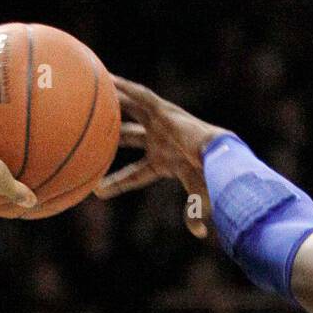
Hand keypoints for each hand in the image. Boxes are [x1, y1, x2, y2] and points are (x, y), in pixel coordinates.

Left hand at [94, 75, 226, 236]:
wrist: (222, 156)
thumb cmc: (213, 178)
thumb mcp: (199, 198)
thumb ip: (194, 213)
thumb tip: (200, 234)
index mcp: (167, 164)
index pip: (136, 175)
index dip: (118, 182)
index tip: (99, 190)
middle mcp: (162, 141)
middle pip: (129, 137)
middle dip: (112, 136)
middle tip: (90, 137)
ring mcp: (162, 124)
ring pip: (131, 113)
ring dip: (113, 104)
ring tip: (92, 94)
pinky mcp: (165, 109)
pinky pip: (140, 95)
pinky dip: (123, 87)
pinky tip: (105, 77)